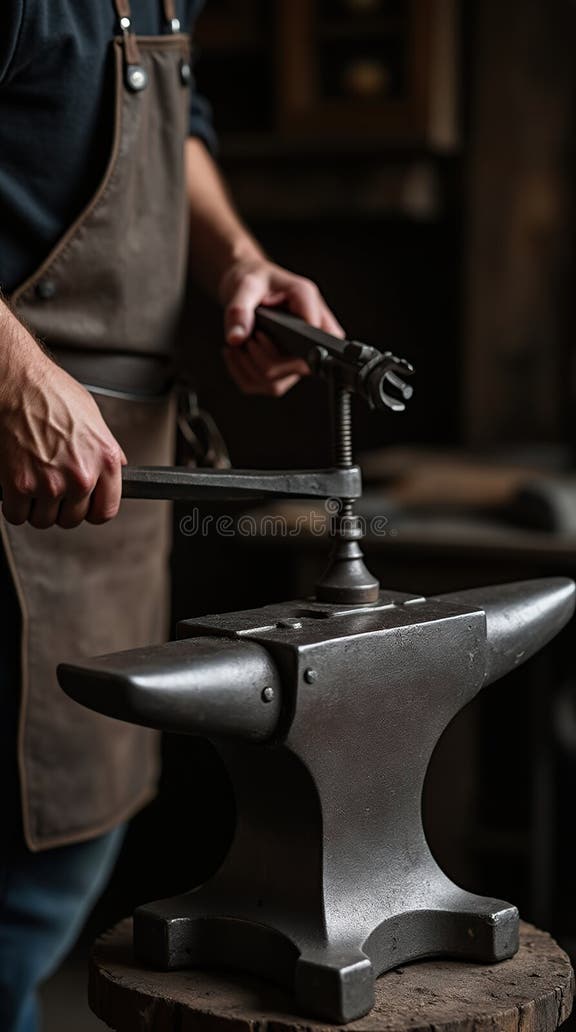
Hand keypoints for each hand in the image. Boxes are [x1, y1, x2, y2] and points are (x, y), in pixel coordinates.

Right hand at [0, 307, 125, 528]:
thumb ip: (105, 452)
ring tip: (33, 482)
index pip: (105, 511)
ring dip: (36, 507)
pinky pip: (17, 515)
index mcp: (105, 460)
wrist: (16, 380)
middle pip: (72, 519)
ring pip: (43, 520)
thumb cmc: (51, 392)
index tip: (84, 506)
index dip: (92, 511)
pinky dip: (13, 506)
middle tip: (52, 486)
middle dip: (61, 506)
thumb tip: (116, 469)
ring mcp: (49, 483)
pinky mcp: (18, 485)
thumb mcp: (94, 419)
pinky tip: (15, 487)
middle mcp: (80, 476)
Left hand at [219, 257, 344, 396]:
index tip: (258, 335)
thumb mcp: (246, 285)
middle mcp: (312, 339)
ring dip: (248, 366)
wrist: (251, 286)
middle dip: (259, 358)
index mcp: (313, 311)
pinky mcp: (284, 371)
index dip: (281, 349)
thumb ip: (240, 310)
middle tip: (247, 335)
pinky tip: (236, 351)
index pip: (315, 348)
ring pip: (275, 385)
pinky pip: (260, 387)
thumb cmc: (257, 280)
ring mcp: (299, 359)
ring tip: (240, 341)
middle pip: (294, 370)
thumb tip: (235, 339)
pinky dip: (240, 372)